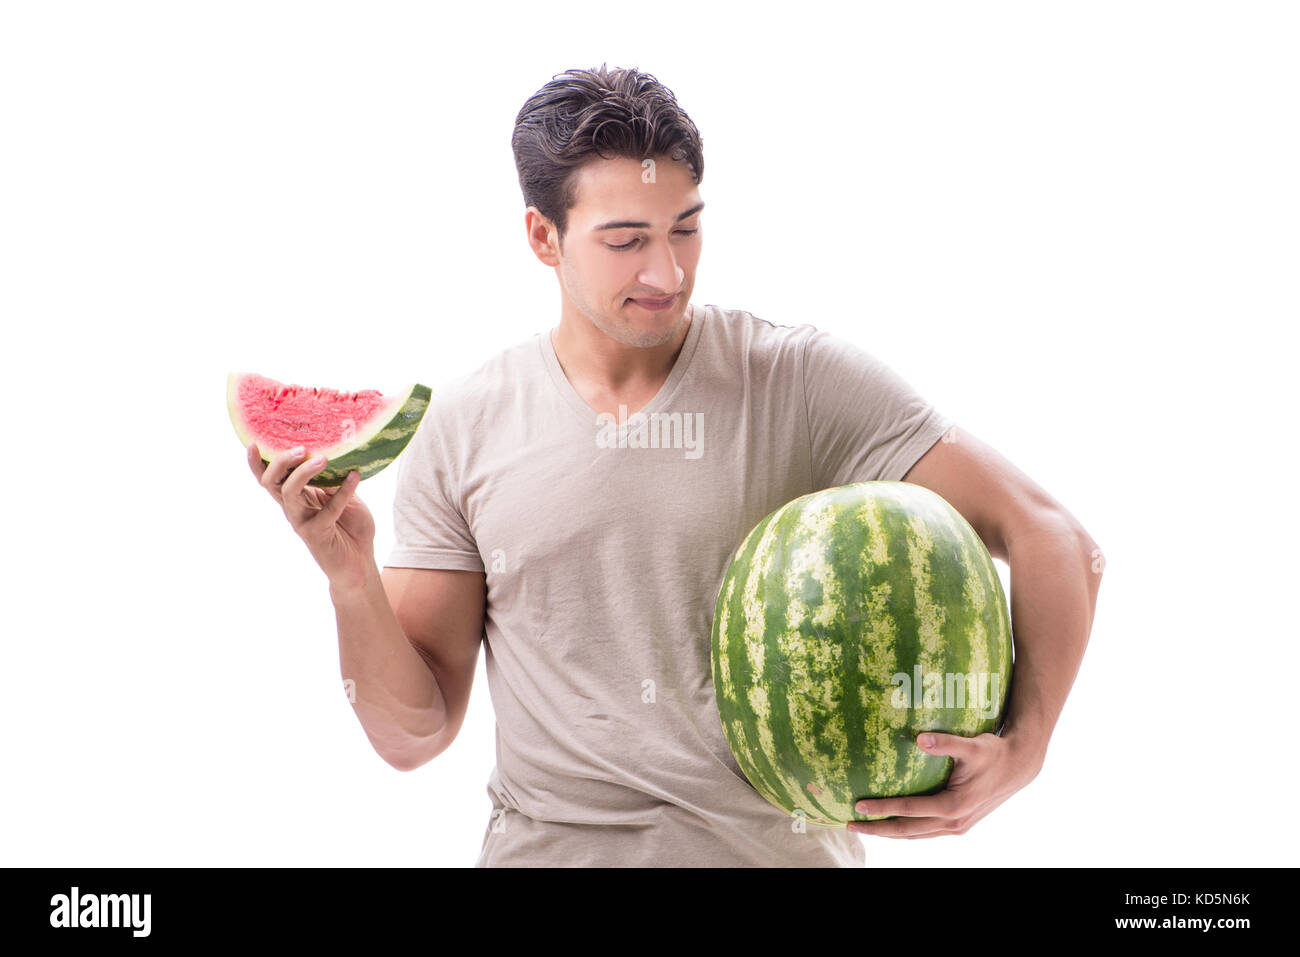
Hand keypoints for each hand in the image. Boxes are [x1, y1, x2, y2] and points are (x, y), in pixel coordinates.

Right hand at [247, 442, 374, 589]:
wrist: (359, 563)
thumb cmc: (350, 528)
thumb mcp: (343, 497)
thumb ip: (334, 480)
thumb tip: (332, 454)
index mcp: (296, 497)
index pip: (270, 478)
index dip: (257, 463)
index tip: (254, 443)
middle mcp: (293, 509)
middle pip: (272, 482)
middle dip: (281, 462)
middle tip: (301, 448)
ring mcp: (302, 522)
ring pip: (290, 493)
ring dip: (304, 473)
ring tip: (323, 459)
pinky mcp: (316, 534)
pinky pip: (327, 510)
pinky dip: (343, 491)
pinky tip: (355, 477)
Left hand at [847, 731, 1043, 837]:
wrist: (1018, 767)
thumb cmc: (992, 752)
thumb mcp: (972, 744)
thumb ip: (946, 742)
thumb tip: (920, 738)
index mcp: (954, 806)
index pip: (909, 810)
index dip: (883, 809)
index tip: (858, 805)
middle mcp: (954, 822)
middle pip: (907, 831)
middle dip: (877, 829)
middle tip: (848, 824)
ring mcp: (957, 827)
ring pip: (915, 835)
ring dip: (889, 833)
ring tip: (864, 827)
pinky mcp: (958, 825)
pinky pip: (925, 832)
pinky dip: (906, 831)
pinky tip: (891, 825)